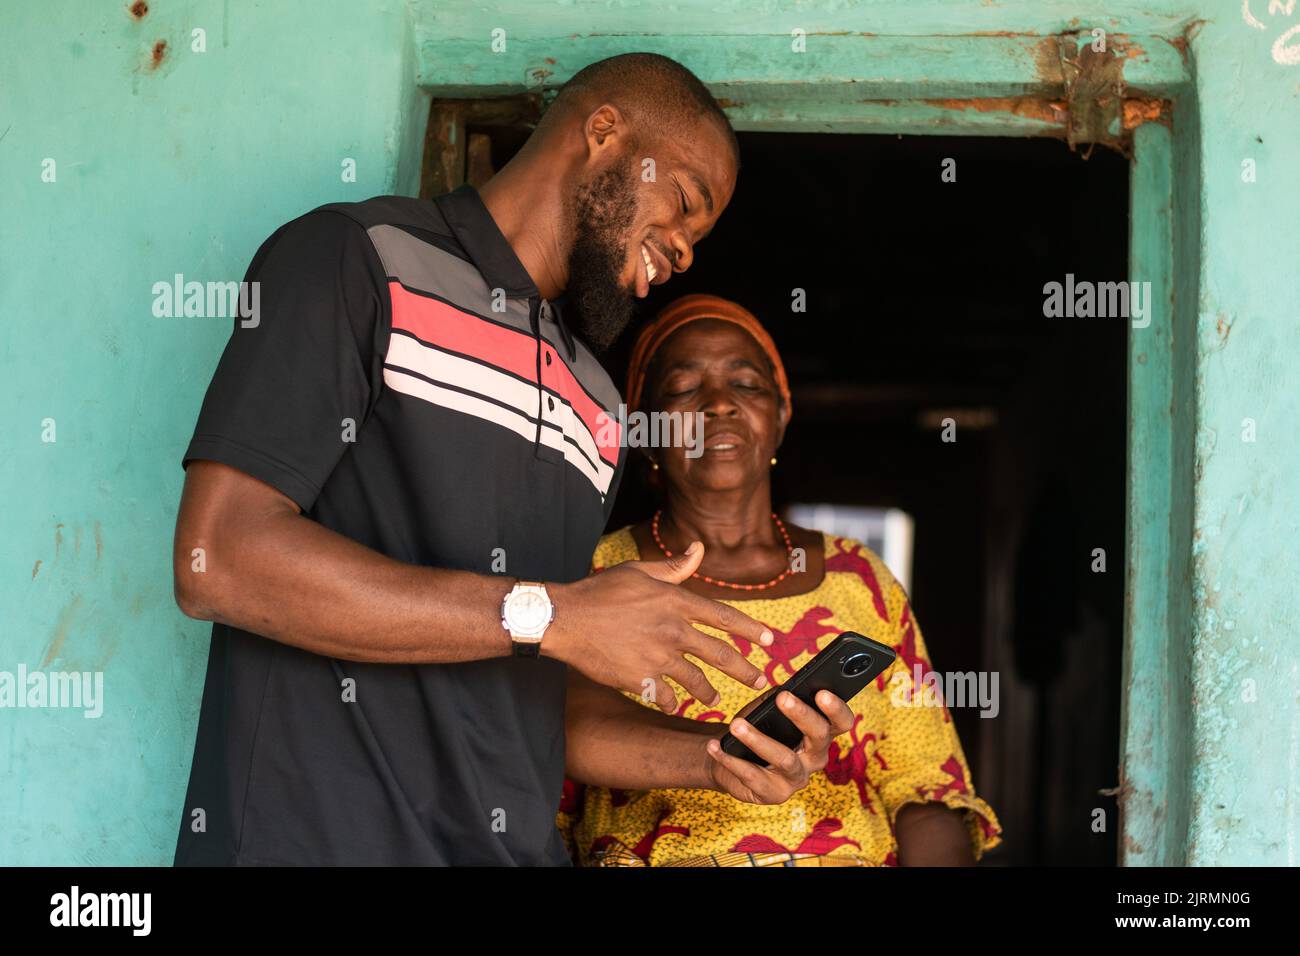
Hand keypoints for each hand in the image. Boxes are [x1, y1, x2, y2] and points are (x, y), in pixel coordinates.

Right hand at [545, 542, 773, 711]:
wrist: (566, 619)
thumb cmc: (600, 591)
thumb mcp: (639, 571)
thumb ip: (674, 566)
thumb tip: (699, 548)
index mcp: (676, 601)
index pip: (724, 617)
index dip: (750, 630)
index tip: (769, 641)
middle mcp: (673, 630)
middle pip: (721, 655)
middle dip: (745, 671)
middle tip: (760, 681)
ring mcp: (658, 657)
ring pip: (697, 682)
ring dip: (710, 693)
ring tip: (716, 700)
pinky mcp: (641, 679)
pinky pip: (667, 698)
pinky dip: (674, 704)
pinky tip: (676, 706)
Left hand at [703, 689, 855, 803]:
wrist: (731, 755)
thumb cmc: (757, 726)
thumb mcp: (768, 709)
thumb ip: (779, 697)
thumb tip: (784, 688)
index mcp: (820, 735)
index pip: (841, 722)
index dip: (836, 709)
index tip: (822, 692)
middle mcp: (814, 758)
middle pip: (818, 738)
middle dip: (802, 715)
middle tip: (783, 698)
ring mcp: (796, 779)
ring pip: (784, 759)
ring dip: (758, 740)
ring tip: (736, 725)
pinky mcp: (774, 794)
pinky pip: (753, 776)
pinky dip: (731, 760)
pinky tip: (716, 746)